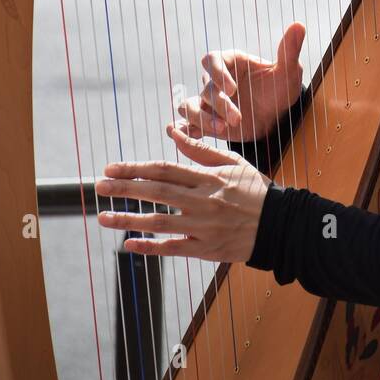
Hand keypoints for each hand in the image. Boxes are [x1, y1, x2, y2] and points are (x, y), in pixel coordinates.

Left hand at [95, 123, 270, 262]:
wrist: (281, 224)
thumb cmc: (255, 191)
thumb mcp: (232, 163)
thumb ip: (199, 150)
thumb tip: (172, 131)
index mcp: (206, 178)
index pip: (163, 170)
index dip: (134, 169)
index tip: (110, 168)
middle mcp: (202, 200)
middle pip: (155, 192)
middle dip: (124, 189)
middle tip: (98, 187)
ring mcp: (203, 226)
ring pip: (159, 222)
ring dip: (128, 219)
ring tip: (103, 217)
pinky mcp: (206, 248)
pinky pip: (173, 248)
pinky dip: (150, 247)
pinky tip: (129, 245)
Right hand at [177, 21, 304, 142]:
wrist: (275, 117)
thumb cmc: (279, 89)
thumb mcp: (288, 72)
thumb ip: (289, 50)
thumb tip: (299, 25)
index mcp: (230, 62)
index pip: (212, 60)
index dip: (217, 74)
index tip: (232, 89)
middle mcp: (215, 81)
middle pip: (206, 88)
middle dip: (219, 104)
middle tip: (237, 118)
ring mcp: (208, 102)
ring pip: (189, 106)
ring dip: (200, 118)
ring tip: (221, 130)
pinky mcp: (206, 121)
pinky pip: (188, 124)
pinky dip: (184, 129)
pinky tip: (189, 136)